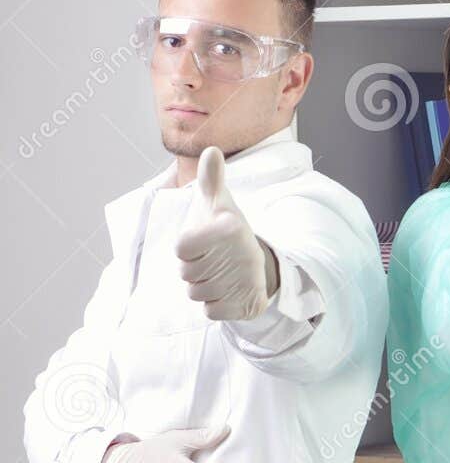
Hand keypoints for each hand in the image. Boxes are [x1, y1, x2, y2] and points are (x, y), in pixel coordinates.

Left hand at [176, 147, 277, 320]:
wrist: (256, 266)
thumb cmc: (225, 232)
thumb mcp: (218, 204)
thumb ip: (211, 179)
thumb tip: (211, 150)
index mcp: (228, 229)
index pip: (181, 248)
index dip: (185, 247)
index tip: (200, 242)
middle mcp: (240, 255)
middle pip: (186, 273)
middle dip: (192, 269)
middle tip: (210, 260)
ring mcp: (244, 282)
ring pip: (196, 293)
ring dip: (201, 286)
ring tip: (218, 274)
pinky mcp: (246, 305)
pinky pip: (210, 311)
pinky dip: (214, 305)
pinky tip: (225, 291)